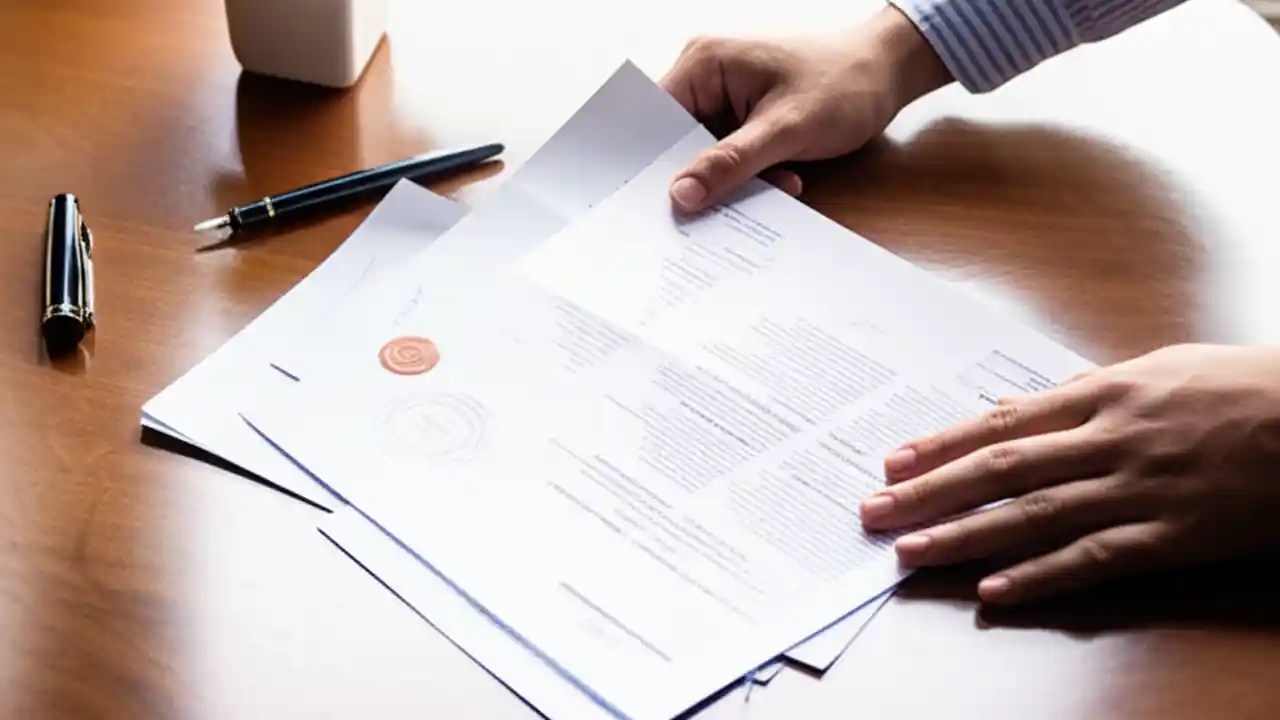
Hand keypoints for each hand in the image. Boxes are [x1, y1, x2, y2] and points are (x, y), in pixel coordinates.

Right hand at [660, 6, 951, 212]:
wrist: (890, 73)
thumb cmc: (844, 85)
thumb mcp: (785, 130)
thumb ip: (730, 164)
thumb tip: (680, 196)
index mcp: (704, 62)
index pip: (655, 120)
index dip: (655, 163)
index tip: (663, 205)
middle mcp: (707, 74)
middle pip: (678, 140)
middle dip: (702, 176)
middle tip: (714, 212)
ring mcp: (725, 95)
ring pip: (706, 153)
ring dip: (735, 179)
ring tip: (774, 184)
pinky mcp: (744, 115)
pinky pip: (730, 154)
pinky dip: (751, 174)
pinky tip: (782, 180)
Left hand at [859, 344, 1279, 604]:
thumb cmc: (1239, 388)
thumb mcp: (1155, 371)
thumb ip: (1079, 393)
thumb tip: (1012, 408)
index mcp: (1103, 394)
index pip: (1001, 424)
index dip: (940, 444)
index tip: (891, 461)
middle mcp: (1108, 440)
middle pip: (1000, 471)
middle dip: (930, 492)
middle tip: (873, 511)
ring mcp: (1138, 489)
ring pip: (1033, 516)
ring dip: (966, 537)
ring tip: (911, 553)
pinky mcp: (1172, 535)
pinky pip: (1094, 560)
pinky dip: (1042, 576)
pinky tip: (995, 592)